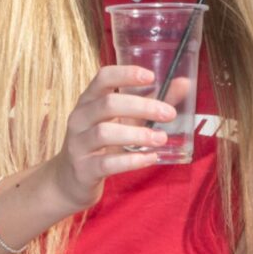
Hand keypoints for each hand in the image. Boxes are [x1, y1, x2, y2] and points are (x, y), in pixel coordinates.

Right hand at [45, 63, 173, 212]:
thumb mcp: (122, 120)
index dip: (126, 73)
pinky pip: (107, 163)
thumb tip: (183, 83)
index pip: (103, 77)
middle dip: (141, 106)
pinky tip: (151, 158)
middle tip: (169, 113)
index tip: (151, 76)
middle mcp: (80, 118)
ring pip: (105, 133)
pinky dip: (131, 161)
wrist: (70, 180)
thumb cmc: (101, 143)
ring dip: (137, 134)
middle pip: (108, 104)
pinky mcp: (83, 169)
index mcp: (89, 100)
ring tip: (162, 139)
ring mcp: (78, 144)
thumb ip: (150, 103)